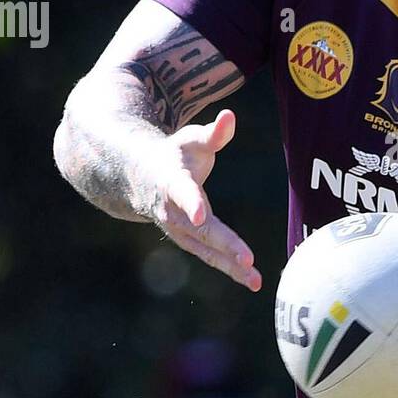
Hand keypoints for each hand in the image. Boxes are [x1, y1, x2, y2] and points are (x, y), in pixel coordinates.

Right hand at [144, 108, 261, 290]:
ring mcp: (179, 230)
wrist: (142, 179)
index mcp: (171, 182)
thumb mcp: (191, 139)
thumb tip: (230, 116)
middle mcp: (172, 211)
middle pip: (200, 230)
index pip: (181, 192)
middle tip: (248, 260)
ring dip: (230, 266)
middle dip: (224, 245)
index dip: (190, 203)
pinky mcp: (189, 241)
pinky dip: (231, 269)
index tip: (200, 215)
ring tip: (256, 279)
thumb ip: (213, 133)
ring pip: (206, 250)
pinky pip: (211, 257)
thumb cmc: (174, 155)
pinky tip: (253, 280)